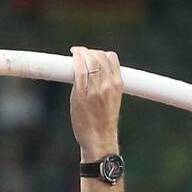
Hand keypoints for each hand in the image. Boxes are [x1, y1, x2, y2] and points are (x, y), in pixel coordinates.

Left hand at [70, 46, 122, 160]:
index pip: (111, 58)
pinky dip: (76, 60)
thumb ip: (108, 85)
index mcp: (118, 85)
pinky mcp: (81, 95)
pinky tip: (73, 57)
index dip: (100, 52)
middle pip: (99, 56)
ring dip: (81, 53)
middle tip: (80, 53)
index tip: (92, 53)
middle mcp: (108, 85)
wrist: (99, 140)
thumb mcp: (113, 100)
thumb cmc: (104, 122)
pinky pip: (80, 71)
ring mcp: (95, 90)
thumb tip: (97, 72)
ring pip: (90, 61)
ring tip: (75, 54)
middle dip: (89, 52)